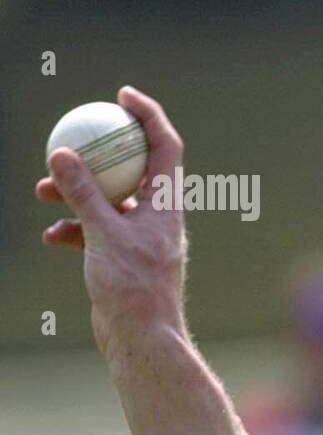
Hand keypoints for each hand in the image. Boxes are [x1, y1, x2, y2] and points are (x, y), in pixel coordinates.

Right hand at [38, 86, 188, 360]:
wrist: (142, 338)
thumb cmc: (134, 288)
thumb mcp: (103, 234)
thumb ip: (83, 193)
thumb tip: (63, 152)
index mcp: (167, 204)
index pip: (165, 146)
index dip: (148, 116)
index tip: (122, 96)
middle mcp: (158, 216)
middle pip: (132, 169)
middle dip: (98, 154)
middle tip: (71, 136)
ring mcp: (141, 237)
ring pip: (108, 201)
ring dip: (75, 193)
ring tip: (42, 192)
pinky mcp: (124, 258)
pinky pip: (97, 231)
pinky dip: (74, 229)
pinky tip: (53, 237)